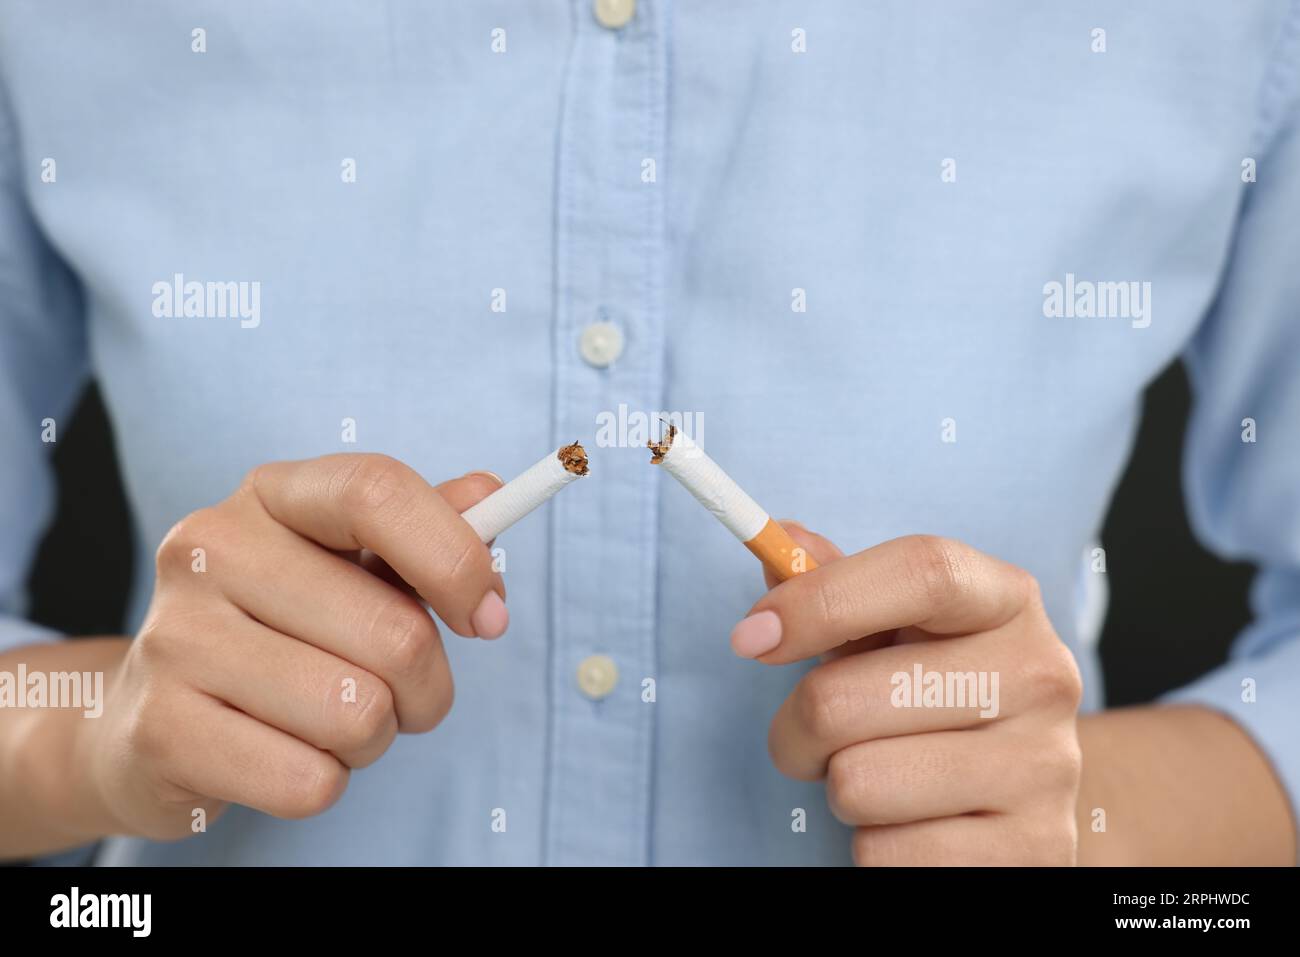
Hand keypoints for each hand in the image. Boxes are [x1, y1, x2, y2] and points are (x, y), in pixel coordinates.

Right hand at [75, 454, 505, 838]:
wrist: (152, 715)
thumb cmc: (282, 629)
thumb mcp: (352, 564)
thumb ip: (428, 529)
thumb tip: (488, 496)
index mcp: (270, 495)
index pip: (376, 493)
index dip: (454, 557)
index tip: (490, 616)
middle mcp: (210, 550)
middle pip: (394, 631)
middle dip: (427, 685)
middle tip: (402, 694)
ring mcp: (176, 638)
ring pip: (359, 714)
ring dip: (374, 737)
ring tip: (333, 721)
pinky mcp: (159, 730)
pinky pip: (309, 781)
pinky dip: (323, 783)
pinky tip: (283, 754)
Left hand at [733, 525, 1082, 864]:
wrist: (1025, 795)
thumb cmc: (937, 697)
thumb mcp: (894, 631)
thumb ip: (834, 584)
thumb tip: (777, 541)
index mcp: (1007, 600)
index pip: (922, 573)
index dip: (820, 600)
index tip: (750, 637)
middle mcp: (1040, 676)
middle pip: (846, 697)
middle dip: (798, 724)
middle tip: (814, 734)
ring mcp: (1044, 769)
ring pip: (855, 783)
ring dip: (836, 787)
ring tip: (875, 775)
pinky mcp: (1032, 851)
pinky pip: (883, 854)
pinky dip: (872, 845)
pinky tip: (911, 823)